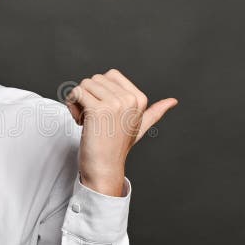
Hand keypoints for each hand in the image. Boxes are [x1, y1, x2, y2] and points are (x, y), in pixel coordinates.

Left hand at [65, 69, 177, 196]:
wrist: (105, 168)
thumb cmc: (117, 148)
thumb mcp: (140, 127)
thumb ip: (154, 113)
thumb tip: (173, 101)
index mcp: (139, 99)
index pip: (110, 75)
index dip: (100, 91)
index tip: (102, 112)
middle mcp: (129, 99)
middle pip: (95, 79)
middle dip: (88, 96)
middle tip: (91, 118)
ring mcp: (115, 103)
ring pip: (84, 84)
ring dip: (78, 101)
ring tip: (85, 120)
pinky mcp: (98, 109)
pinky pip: (77, 92)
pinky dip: (72, 105)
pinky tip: (79, 121)